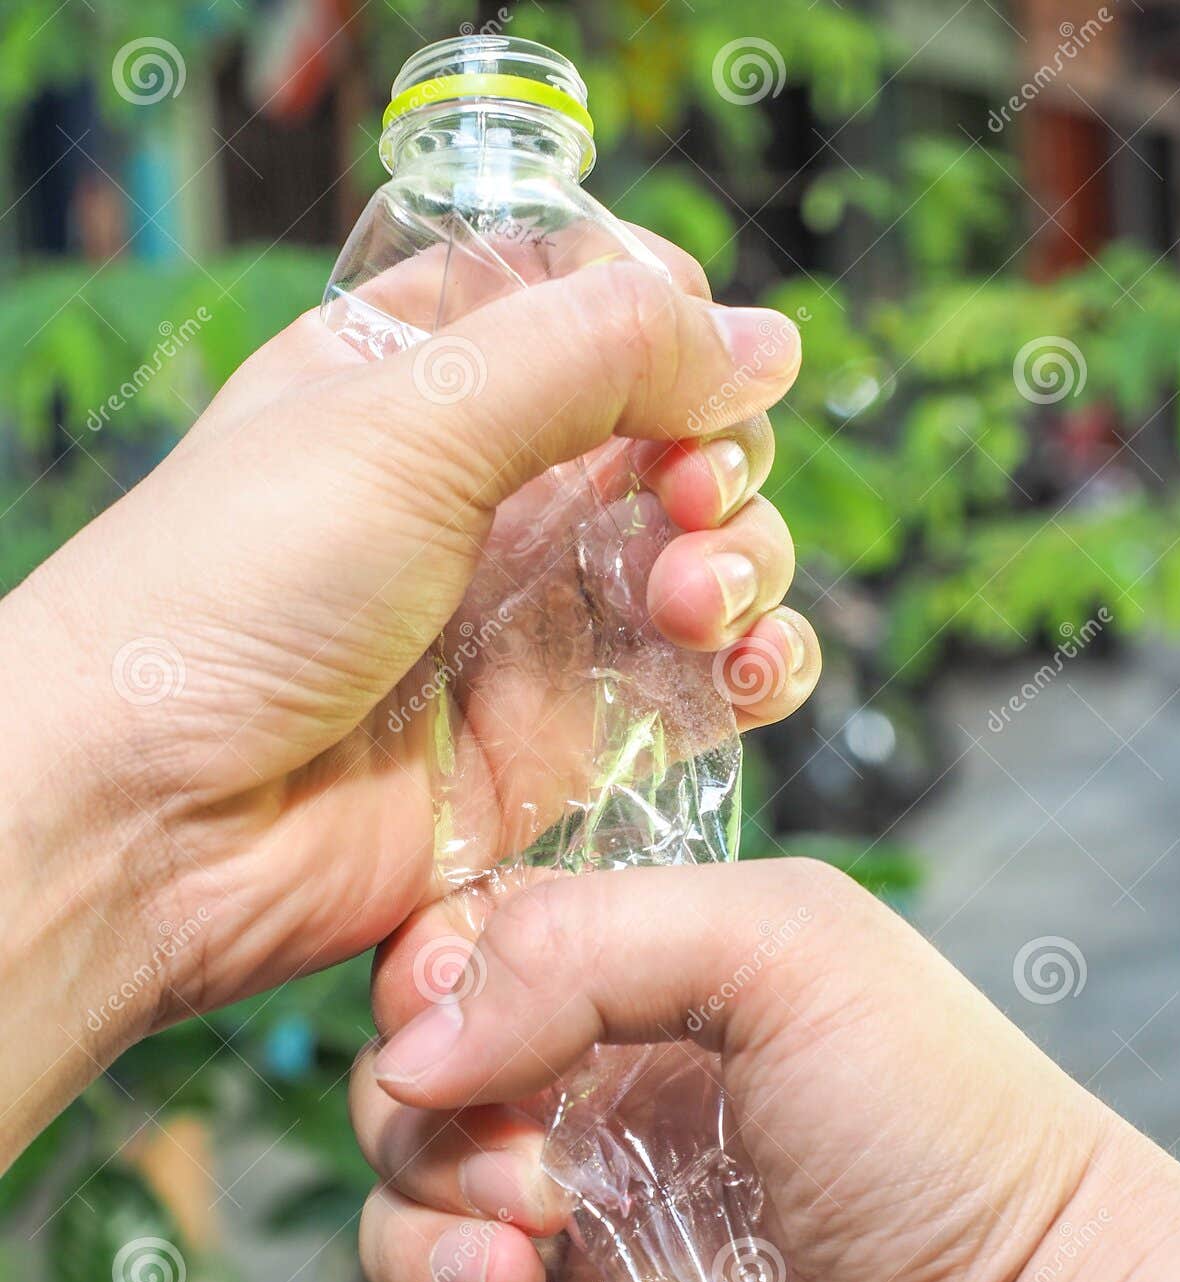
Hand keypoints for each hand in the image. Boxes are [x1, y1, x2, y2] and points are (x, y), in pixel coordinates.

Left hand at [0, 235, 817, 1157]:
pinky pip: (702, 688)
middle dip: (718, 454)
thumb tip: (767, 339)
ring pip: (709, 558)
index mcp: (424, 380)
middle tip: (686, 496)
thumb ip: (595, 358)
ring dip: (745, 565)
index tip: (689, 348)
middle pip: (676, 434)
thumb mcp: (406, 423)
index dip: (665, 318)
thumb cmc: (227, 599)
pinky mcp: (566, 736)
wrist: (157, 824)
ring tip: (695, 603)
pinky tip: (747, 671)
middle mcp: (489, 493)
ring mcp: (533, 619)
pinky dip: (754, 671)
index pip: (587, 304)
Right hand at [352, 859, 1179, 1281]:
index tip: (455, 1037)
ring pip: (403, 1219)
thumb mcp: (785, 950)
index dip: (427, 993)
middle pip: (412, 1093)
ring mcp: (582, 1242)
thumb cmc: (933, 1126)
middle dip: (435, 1133)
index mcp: (637, 992)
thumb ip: (583, 946)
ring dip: (419, 1244)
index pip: (459, 959)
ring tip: (523, 1275)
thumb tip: (410, 1051)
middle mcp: (595, 1110)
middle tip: (541, 1184)